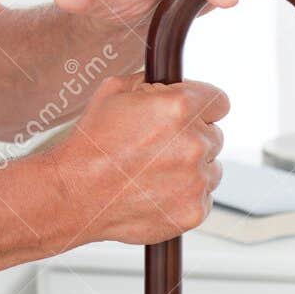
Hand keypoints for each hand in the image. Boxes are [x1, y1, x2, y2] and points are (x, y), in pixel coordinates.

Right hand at [41, 69, 229, 244]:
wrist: (74, 193)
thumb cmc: (90, 145)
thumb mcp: (113, 92)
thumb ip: (151, 82)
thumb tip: (167, 83)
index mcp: (180, 107)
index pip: (220, 102)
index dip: (202, 106)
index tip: (191, 115)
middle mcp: (194, 143)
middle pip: (214, 136)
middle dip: (192, 138)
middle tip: (158, 148)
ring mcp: (196, 180)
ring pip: (211, 168)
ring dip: (191, 169)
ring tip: (154, 172)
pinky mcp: (193, 211)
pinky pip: (203, 198)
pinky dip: (184, 196)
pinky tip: (155, 191)